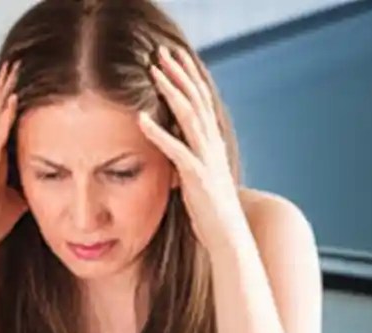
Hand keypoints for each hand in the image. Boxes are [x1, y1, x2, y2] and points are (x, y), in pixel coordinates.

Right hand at [0, 61, 27, 255]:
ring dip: (4, 95)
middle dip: (7, 88)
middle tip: (15, 62)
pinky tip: (12, 103)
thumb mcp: (20, 196)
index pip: (7, 121)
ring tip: (12, 72)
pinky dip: (4, 120)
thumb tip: (56, 183)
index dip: (14, 99)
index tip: (23, 78)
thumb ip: (33, 185)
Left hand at [139, 46, 244, 250]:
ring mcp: (206, 161)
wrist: (230, 240)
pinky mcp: (197, 178)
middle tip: (162, 53)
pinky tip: (141, 119)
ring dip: (170, 92)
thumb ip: (188, 160)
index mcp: (213, 146)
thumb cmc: (212, 215)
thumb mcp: (200, 180)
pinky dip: (158, 133)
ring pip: (189, 117)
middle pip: (196, 101)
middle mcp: (212, 147)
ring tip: (153, 72)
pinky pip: (176, 150)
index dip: (190, 78)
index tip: (176, 58)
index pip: (202, 102)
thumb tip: (174, 149)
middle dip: (180, 75)